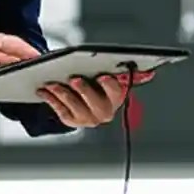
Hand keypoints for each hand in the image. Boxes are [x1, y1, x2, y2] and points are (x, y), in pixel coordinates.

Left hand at [37, 70, 154, 127]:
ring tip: (53, 83)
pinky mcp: (72, 120)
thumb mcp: (112, 77)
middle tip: (75, 78)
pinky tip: (45, 90)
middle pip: (96, 103)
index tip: (103, 76)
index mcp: (117, 97)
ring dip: (63, 94)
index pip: (117, 91)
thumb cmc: (98, 84)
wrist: (83, 100)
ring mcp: (88, 118)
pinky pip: (61, 111)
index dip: (111, 85)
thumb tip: (149, 73)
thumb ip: (128, 74)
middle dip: (85, 91)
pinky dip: (51, 100)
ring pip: (76, 108)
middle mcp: (105, 111)